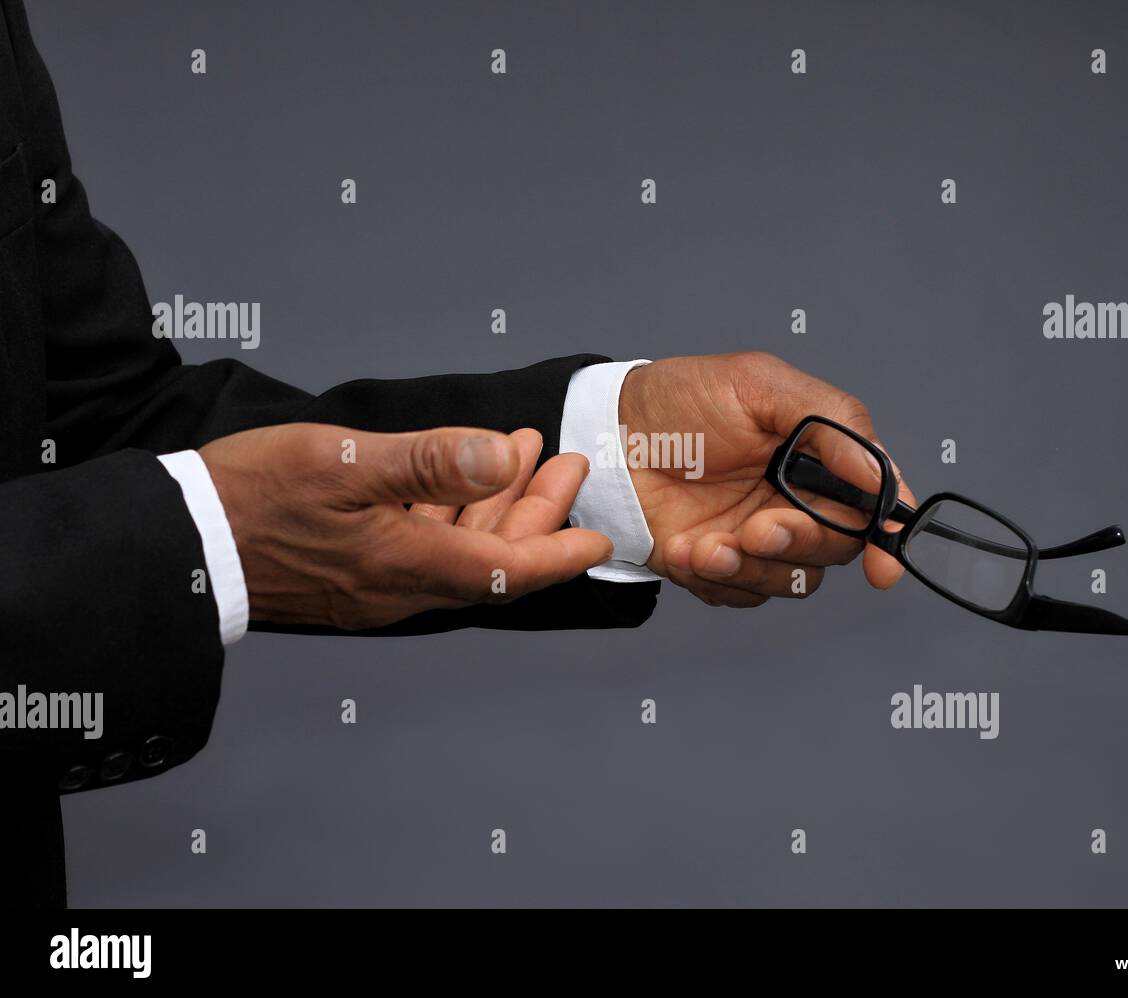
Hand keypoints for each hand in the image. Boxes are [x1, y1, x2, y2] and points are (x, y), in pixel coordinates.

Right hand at [199, 423, 612, 628]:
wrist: (182, 540)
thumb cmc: (255, 497)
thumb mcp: (344, 464)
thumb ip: (428, 461)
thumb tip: (504, 456)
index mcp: (411, 564)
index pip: (511, 570)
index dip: (563, 553)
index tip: (603, 537)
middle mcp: (405, 585)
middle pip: (495, 558)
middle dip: (541, 511)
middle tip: (569, 463)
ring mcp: (381, 583)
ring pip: (463, 549)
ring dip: (500, 503)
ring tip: (526, 451)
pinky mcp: (359, 573)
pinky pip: (428, 545)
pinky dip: (456, 508)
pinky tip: (462, 472)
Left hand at [618, 352, 916, 606]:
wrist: (608, 434)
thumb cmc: (681, 398)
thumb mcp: (759, 384)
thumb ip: (829, 421)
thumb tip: (879, 474)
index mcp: (816, 457)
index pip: (870, 502)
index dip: (884, 537)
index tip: (880, 565)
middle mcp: (794, 501)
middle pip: (834, 548)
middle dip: (799, 543)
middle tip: (758, 528)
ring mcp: (757, 538)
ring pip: (791, 581)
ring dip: (751, 568)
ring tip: (704, 545)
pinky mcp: (718, 567)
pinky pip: (740, 596)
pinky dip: (714, 580)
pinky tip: (682, 549)